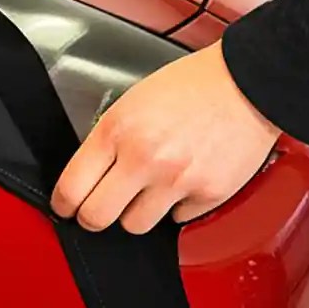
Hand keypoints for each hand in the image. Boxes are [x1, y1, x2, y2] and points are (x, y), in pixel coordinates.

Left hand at [51, 40, 281, 233]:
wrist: (246, 82)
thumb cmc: (190, 86)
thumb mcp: (131, 102)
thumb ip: (108, 139)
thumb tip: (88, 174)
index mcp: (116, 131)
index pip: (71, 187)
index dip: (62, 204)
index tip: (64, 207)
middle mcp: (145, 159)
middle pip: (97, 217)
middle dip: (92, 217)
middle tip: (97, 210)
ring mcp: (178, 180)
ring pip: (135, 225)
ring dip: (136, 212)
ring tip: (146, 190)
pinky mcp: (209, 195)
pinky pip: (178, 219)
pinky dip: (177, 207)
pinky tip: (182, 182)